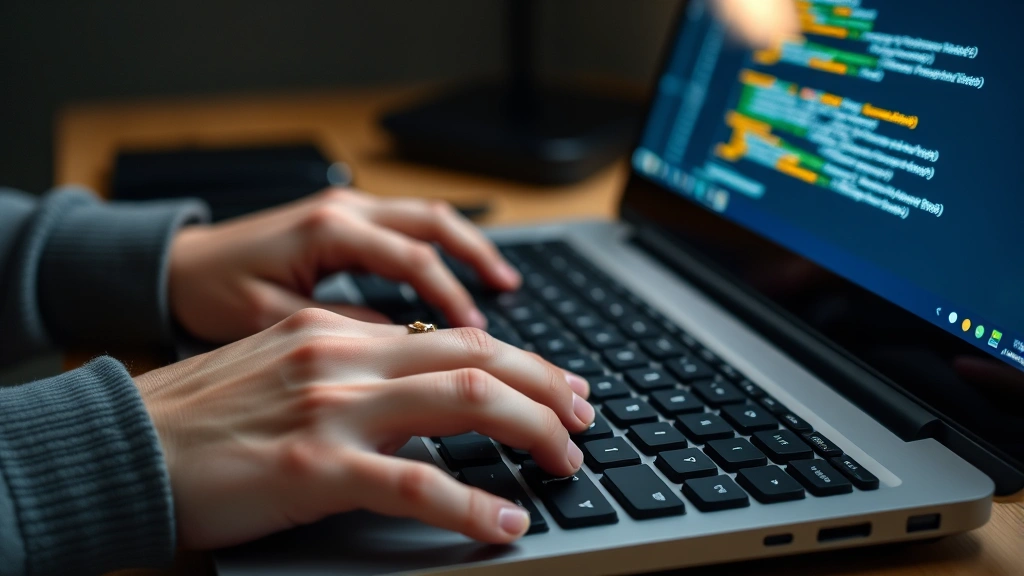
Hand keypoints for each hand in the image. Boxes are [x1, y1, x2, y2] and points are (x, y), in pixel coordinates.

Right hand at [135, 308, 593, 547]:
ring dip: (531, 429)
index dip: (521, 362)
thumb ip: (352, 369)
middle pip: (478, 357)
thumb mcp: (284, 367)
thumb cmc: (198, 416)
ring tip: (566, 461)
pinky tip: (503, 524)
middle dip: (547, 387)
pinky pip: (415, 484)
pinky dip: (470, 505)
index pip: (454, 337)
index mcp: (338, 332)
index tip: (558, 386)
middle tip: (585, 418)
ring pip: (463, 401)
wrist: (118, 444)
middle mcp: (344, 356)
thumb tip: (420, 388)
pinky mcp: (313, 467)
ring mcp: (332, 409)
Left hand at [168, 189, 520, 342]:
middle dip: (479, 255)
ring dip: (467, 246)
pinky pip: (406, 227)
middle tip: (512, 293)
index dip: (452, 298)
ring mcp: (346, 209)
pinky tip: (455, 277)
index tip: (479, 338)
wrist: (170, 266)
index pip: (412, 259)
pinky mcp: (343, 221)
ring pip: (425, 217)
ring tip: (502, 283)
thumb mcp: (267, 321)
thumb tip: (399, 347)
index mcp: (327, 231)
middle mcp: (344, 210)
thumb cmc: (210, 294)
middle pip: (433, 222)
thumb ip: (337, 331)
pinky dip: (439, 249)